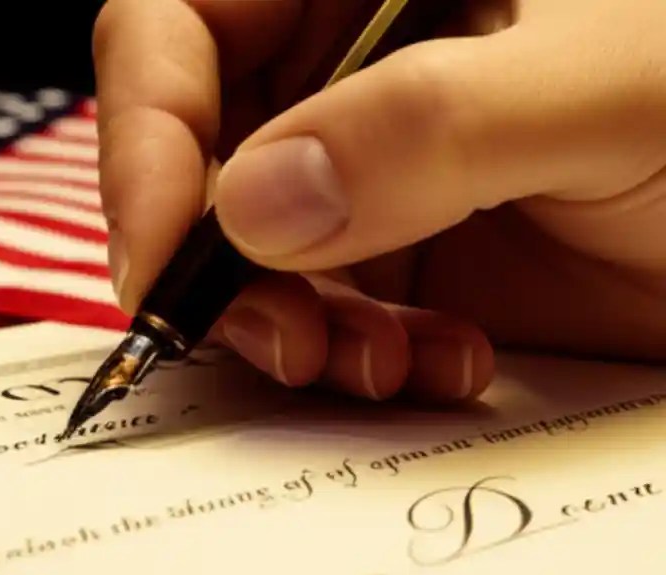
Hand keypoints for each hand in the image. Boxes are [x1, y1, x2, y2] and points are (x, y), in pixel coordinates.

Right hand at [92, 0, 665, 403]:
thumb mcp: (611, 88)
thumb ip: (431, 124)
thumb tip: (252, 204)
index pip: (177, 25)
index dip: (142, 135)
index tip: (161, 253)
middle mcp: (348, 59)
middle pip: (189, 150)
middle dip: (209, 259)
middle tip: (277, 336)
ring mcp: (369, 163)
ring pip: (238, 248)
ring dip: (283, 325)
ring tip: (367, 362)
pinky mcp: (399, 250)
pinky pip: (315, 310)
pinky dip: (352, 353)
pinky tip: (431, 362)